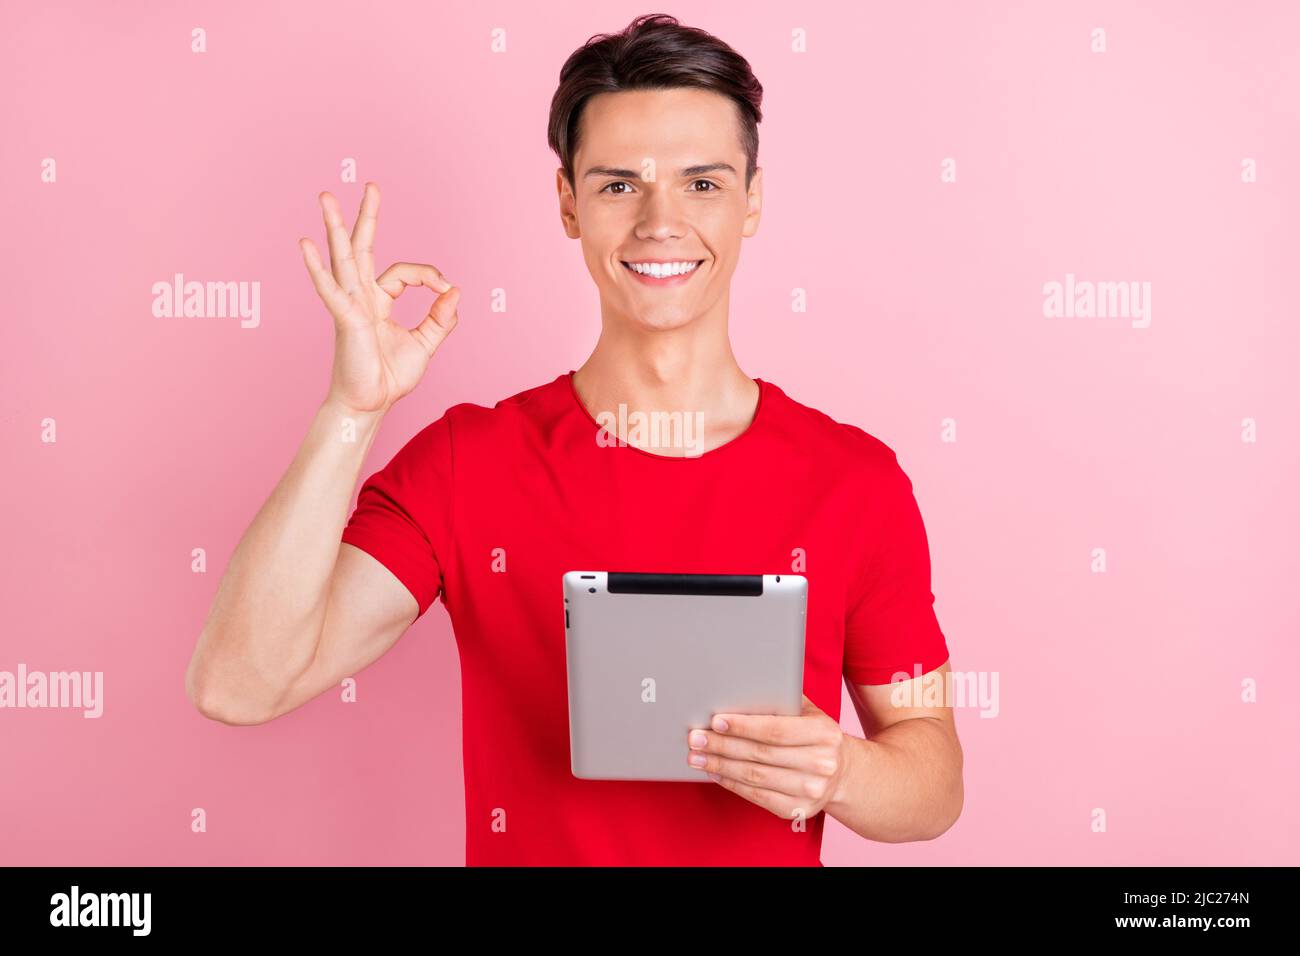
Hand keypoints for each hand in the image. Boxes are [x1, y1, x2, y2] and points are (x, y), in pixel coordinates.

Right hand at [299, 182, 460, 414]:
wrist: (370, 405)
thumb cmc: (389, 377)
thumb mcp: (425, 345)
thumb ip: (440, 319)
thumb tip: (456, 291)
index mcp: (379, 301)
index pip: (403, 273)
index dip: (428, 276)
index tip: (445, 290)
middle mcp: (361, 297)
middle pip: (362, 248)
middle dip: (367, 217)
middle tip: (371, 185)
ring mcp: (349, 305)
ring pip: (343, 258)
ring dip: (335, 227)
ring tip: (326, 197)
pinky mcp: (343, 319)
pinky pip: (330, 289)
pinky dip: (318, 267)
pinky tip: (306, 244)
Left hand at [686, 694, 851, 820]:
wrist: (842, 773)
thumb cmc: (815, 735)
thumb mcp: (808, 712)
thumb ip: (781, 701)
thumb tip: (737, 689)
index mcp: (824, 733)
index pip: (775, 730)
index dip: (743, 726)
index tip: (716, 720)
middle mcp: (821, 764)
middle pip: (760, 754)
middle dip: (722, 745)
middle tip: (695, 738)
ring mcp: (810, 791)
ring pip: (754, 776)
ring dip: (720, 766)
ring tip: (697, 756)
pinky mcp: (797, 811)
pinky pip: (756, 796)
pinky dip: (731, 783)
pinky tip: (715, 772)